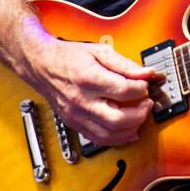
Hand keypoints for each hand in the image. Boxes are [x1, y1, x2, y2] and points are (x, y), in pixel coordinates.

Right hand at [23, 37, 164, 147]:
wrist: (42, 66)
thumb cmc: (69, 57)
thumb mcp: (99, 51)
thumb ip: (125, 64)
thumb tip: (147, 73)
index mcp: (88, 78)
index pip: (123, 90)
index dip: (141, 89)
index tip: (145, 84)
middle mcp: (81, 101)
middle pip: (118, 118)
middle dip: (140, 113)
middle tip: (147, 102)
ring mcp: (77, 116)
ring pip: (110, 134)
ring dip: (132, 128)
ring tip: (140, 114)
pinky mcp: (75, 124)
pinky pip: (99, 139)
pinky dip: (117, 138)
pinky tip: (129, 131)